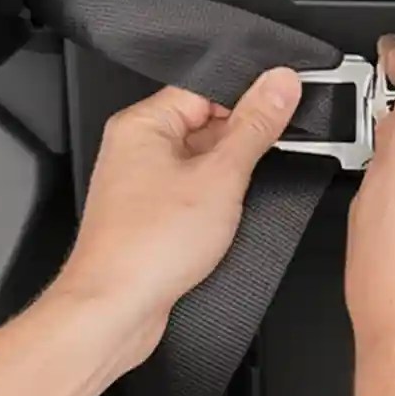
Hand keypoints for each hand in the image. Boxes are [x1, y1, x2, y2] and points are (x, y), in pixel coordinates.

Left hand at [50, 68, 301, 372]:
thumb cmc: (145, 248)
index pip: (205, 88)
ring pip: (201, 162)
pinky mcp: (150, 216)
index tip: (279, 111)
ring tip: (234, 199)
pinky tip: (226, 220)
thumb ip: (255, 126)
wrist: (114, 310)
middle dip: (239, 143)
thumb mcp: (221, 177)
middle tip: (259, 163)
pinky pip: (192, 193)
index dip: (247, 99)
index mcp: (141, 124)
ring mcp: (141, 184)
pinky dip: (215, 202)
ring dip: (228, 177)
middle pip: (205, 124)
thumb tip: (280, 85)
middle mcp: (135, 149)